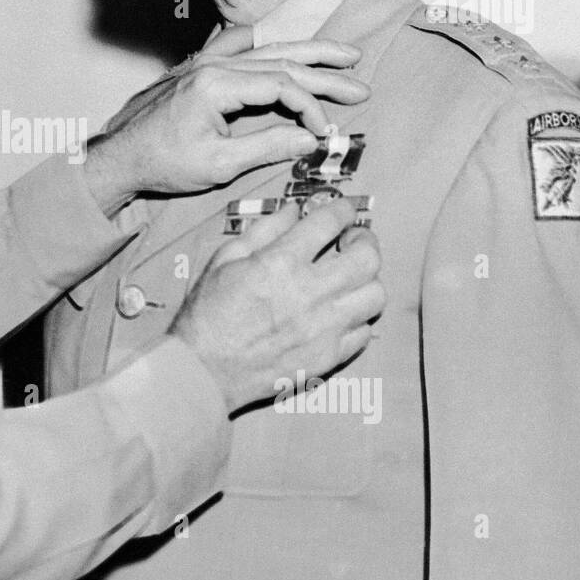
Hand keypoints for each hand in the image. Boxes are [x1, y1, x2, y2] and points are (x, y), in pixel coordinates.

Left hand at [82, 38, 367, 215]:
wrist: (119, 157)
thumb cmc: (162, 163)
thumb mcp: (219, 165)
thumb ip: (267, 147)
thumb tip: (310, 139)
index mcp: (216, 85)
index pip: (281, 85)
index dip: (310, 106)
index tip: (325, 132)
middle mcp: (212, 65)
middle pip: (281, 60)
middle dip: (325, 72)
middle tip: (360, 83)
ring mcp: (203, 63)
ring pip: (266, 50)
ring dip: (305, 52)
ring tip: (342, 54)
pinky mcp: (197, 69)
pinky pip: (236, 45)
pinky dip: (264, 43)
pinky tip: (279, 42)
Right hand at [170, 199, 383, 416]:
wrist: (204, 369)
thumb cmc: (208, 314)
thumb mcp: (225, 260)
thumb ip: (264, 230)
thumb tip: (294, 211)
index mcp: (280, 263)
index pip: (329, 222)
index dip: (341, 210)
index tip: (342, 210)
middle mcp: (309, 293)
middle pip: (367, 257)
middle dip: (365, 240)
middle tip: (353, 241)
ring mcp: (324, 328)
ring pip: (375, 295)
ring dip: (366, 280)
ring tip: (350, 278)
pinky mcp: (328, 356)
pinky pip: (364, 331)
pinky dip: (358, 317)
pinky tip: (342, 311)